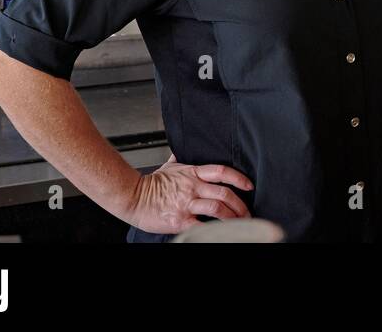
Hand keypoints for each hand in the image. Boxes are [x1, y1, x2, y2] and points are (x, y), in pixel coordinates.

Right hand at [124, 155, 253, 234]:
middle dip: (240, 205)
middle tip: (247, 212)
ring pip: (217, 209)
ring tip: (239, 223)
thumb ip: (182, 159)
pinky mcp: (180, 220)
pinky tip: (221, 231)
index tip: (249, 186)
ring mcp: (186, 204)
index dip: (239, 178)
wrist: (132, 197)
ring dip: (232, 217)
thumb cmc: (151, 184)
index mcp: (193, 173)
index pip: (222, 172)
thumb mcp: (169, 166)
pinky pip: (202, 225)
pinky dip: (214, 229)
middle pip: (224, 193)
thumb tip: (185, 149)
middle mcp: (192, 187)